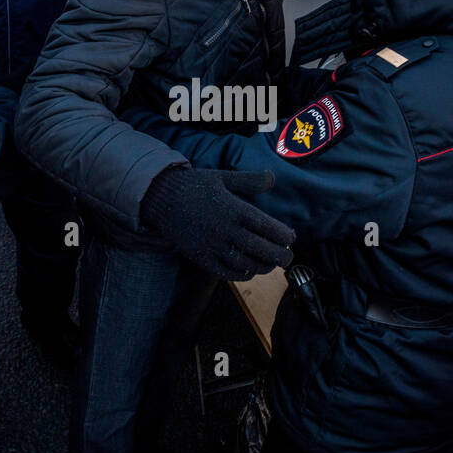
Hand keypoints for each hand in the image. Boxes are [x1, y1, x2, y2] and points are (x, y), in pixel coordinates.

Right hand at [141, 167, 294, 279]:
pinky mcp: (202, 257)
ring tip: (271, 264)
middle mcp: (226, 230)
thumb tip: (273, 179)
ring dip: (264, 267)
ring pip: (247, 265)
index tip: (291, 237)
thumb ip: (250, 180)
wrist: (162, 198)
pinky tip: (250, 270)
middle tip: (288, 257)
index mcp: (235, 209)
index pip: (268, 228)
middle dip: (281, 257)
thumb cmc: (195, 186)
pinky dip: (243, 275)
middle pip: (262, 250)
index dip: (284, 236)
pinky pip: (227, 273)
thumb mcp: (223, 177)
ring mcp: (213, 247)